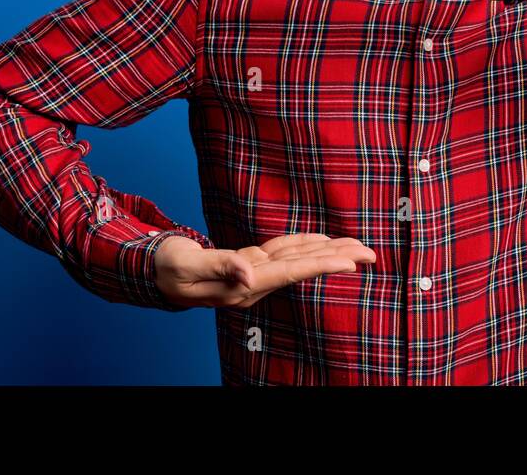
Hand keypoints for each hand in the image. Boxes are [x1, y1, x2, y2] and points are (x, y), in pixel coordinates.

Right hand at [153, 233, 375, 308]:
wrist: (154, 274)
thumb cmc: (167, 268)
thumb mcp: (188, 265)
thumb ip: (221, 266)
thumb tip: (250, 273)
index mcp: (243, 285)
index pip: (291, 272)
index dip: (322, 265)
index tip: (352, 263)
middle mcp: (255, 281)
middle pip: (304, 266)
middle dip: (338, 258)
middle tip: (372, 253)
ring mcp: (254, 274)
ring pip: (299, 258)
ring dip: (329, 251)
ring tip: (358, 248)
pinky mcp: (250, 263)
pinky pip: (285, 253)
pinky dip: (306, 245)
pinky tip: (323, 241)